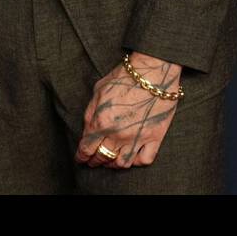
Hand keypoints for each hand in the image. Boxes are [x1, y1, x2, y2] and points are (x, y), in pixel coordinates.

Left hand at [75, 52, 180, 168]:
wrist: (153, 71)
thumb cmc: (124, 77)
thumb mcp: (99, 90)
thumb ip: (90, 112)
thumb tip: (87, 130)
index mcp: (101, 121)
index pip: (87, 148)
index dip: (82, 156)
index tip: (81, 159)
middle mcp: (118, 134)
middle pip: (102, 157)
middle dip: (95, 161)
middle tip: (93, 161)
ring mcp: (137, 137)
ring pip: (122, 164)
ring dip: (114, 164)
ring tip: (111, 160)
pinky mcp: (155, 137)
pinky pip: (144, 160)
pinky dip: (136, 161)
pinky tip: (132, 156)